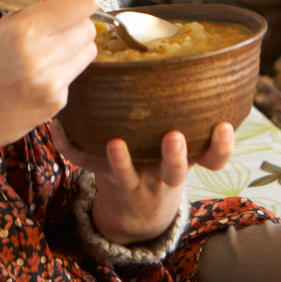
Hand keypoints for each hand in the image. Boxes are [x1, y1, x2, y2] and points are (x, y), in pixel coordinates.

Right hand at [0, 0, 99, 155]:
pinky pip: (75, 75)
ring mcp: (51, 84)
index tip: (67, 3)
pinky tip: (35, 78)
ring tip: (41, 53)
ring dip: (73, 46)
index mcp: (24, 29)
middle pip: (89, 27)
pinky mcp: (56, 104)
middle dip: (74, 23)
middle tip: (45, 31)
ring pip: (89, 50)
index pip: (84, 2)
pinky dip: (62, 71)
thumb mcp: (4, 23)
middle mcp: (41, 57)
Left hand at [50, 120, 233, 244]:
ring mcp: (131, 181)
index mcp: (183, 165)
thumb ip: (191, 121)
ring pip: (126, 175)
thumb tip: (198, 65)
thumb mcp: (182, 156)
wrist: (134, 216)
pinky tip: (56, 126)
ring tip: (115, 143)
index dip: (221, 147)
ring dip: (121, 160)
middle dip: (175, 156)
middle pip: (173, 172)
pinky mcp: (103, 177)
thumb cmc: (160, 167)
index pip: (212, 160)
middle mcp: (160, 177)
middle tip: (175, 136)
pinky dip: (67, 145)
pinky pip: (83, 163)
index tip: (224, 126)